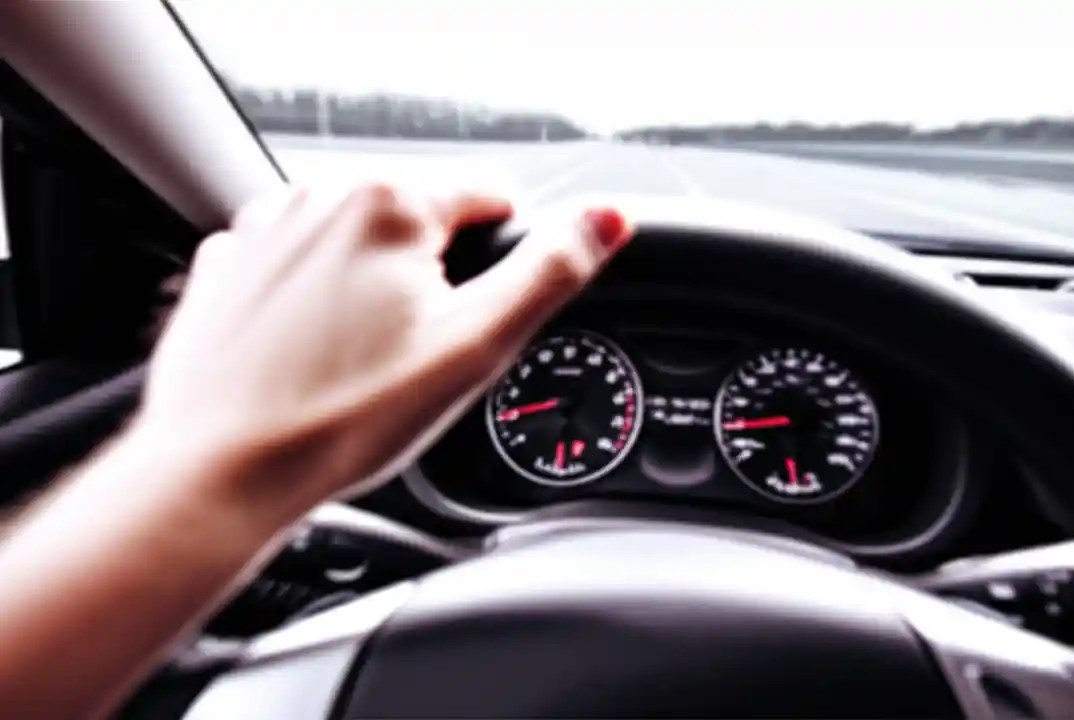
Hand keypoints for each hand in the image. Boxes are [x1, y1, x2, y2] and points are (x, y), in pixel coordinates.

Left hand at [138, 183, 630, 519]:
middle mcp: (321, 192)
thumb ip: (550, 274)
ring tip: (356, 366)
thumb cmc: (344, 417)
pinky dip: (314, 304)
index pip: (491, 202)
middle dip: (432, 283)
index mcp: (391, 201)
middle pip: (422, 226)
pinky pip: (299, 269)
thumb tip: (608, 218)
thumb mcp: (475, 348)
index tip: (468, 327)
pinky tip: (309, 357)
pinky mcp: (227, 265)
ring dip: (373, 291)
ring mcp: (264, 226)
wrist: (219, 472)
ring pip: (359, 247)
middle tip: (410, 359)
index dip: (498, 269)